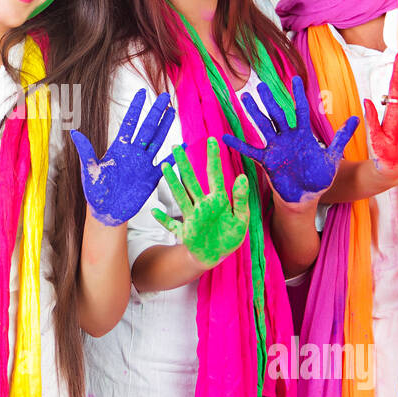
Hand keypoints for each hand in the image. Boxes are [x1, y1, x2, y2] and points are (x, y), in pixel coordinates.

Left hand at [70, 89, 175, 225]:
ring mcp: (143, 164)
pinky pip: (165, 164)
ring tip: (172, 111)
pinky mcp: (151, 178)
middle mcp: (133, 153)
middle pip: (147, 128)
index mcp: (118, 149)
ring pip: (157, 141)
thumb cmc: (95, 190)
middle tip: (165, 96)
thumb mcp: (89, 170)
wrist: (106, 211)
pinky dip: (173, 156)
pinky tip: (182, 145)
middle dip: (156, 112)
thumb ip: (86, 151)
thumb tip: (74, 132)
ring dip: (165, 127)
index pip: (129, 124)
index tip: (141, 92)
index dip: (135, 108)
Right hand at [152, 138, 250, 267]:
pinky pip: (171, 224)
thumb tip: (242, 177)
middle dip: (184, 164)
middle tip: (176, 146)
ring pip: (180, 196)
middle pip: (191, 180)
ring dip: (172, 182)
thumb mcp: (241, 218)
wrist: (217, 256)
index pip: (214, 175)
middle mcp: (202, 205)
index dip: (213, 158)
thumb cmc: (230, 236)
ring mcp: (192, 217)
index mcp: (218, 200)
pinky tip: (154, 211)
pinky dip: (163, 219)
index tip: (211, 141)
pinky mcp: (185, 231)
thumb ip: (240, 199)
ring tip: (164, 166)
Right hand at [224, 76, 358, 204]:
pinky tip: (225, 137)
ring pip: (263, 126)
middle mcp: (288, 137)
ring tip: (244, 98)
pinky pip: (251, 150)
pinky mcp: (267, 160)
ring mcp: (276, 148)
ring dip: (254, 113)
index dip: (297, 94)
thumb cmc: (319, 177)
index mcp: (303, 134)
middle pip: (277, 114)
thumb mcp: (333, 156)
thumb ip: (341, 137)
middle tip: (260, 85)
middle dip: (269, 100)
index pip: (299, 110)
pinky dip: (238, 144)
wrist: (307, 196)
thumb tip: (356, 118)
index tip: (294, 79)